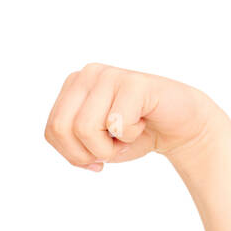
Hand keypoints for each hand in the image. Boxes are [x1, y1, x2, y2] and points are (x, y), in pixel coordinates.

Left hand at [43, 63, 223, 170]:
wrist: (178, 129)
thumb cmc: (133, 136)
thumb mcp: (93, 146)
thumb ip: (71, 146)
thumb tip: (71, 148)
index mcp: (73, 87)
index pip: (52, 131)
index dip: (73, 154)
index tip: (96, 156)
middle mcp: (87, 74)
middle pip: (62, 128)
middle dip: (86, 152)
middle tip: (110, 150)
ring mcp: (109, 74)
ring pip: (85, 128)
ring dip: (109, 146)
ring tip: (127, 134)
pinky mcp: (133, 81)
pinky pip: (116, 123)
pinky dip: (130, 135)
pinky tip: (143, 122)